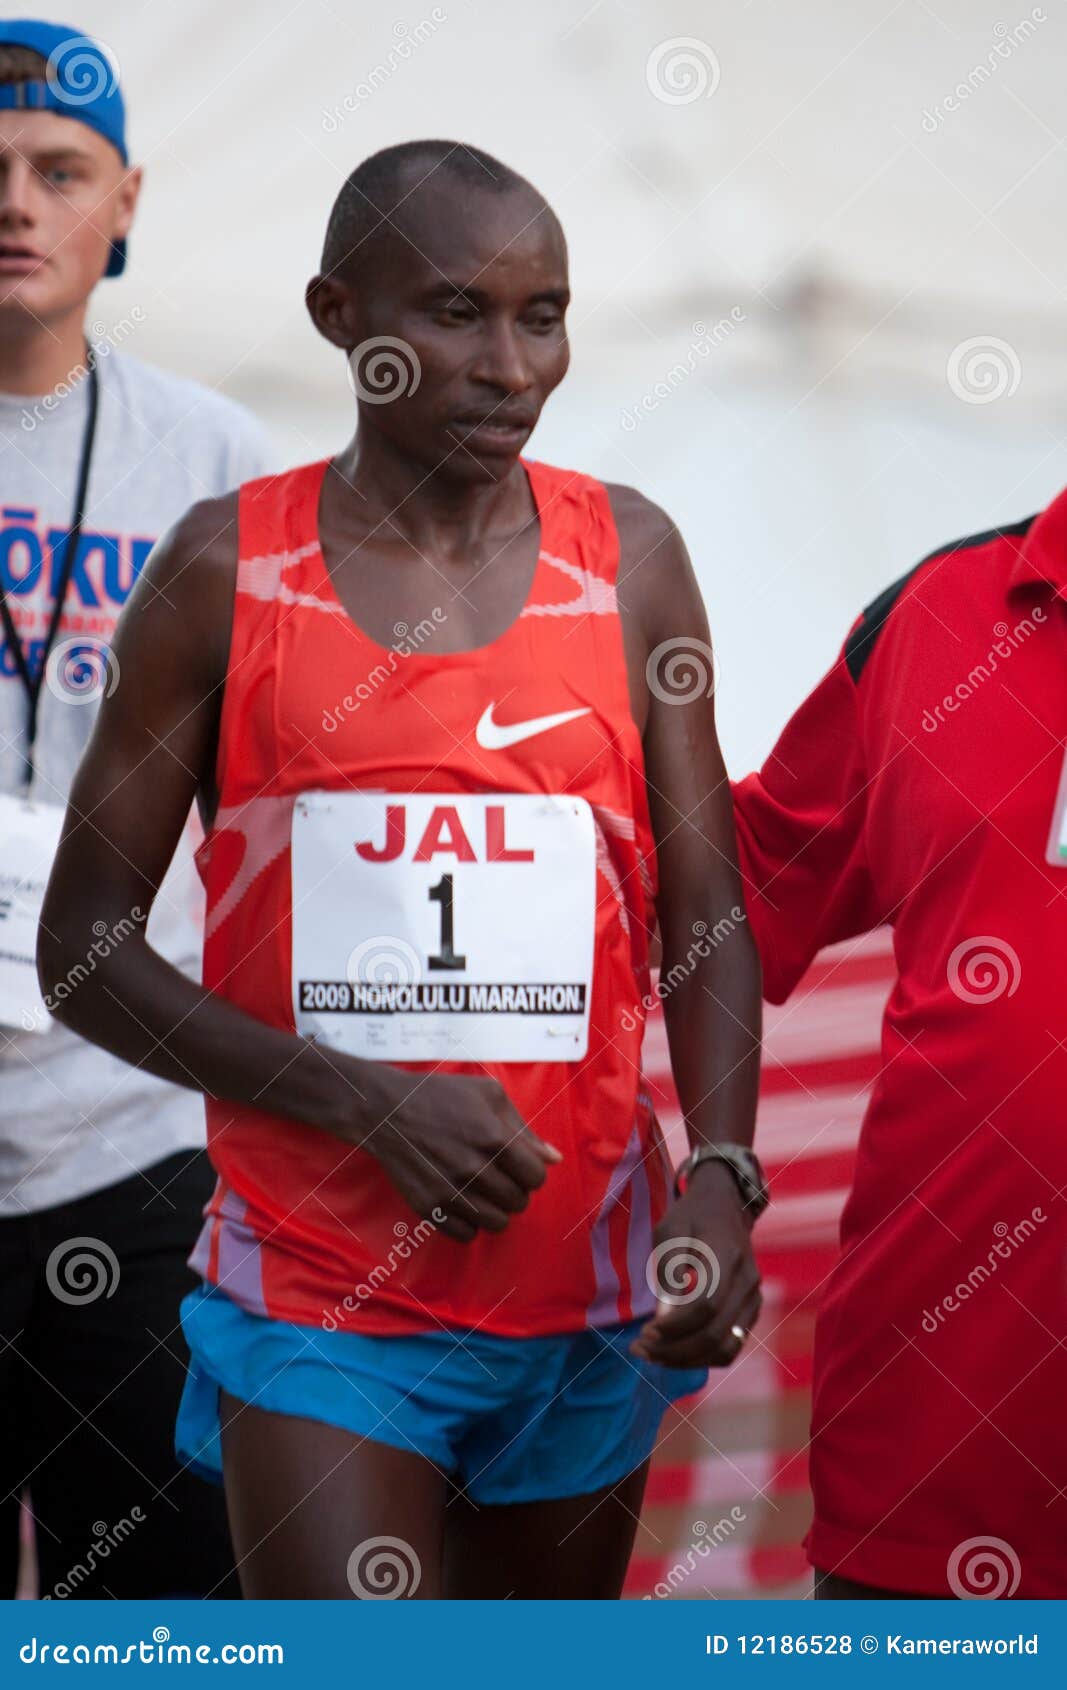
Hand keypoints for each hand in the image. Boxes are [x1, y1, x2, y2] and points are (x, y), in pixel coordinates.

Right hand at [357, 1067, 561, 1243]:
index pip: (535, 1178)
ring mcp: (450, 1192)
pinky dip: (471, 1224)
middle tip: (499, 1177)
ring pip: (496, 1223)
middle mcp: (474, 1169)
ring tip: (484, 1192)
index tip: (519, 1167)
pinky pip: (466, 1235)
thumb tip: (553, 1159)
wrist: (386, 1111)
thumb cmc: (441, 1096)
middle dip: (515, 1191)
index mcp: (494, 1139)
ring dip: (496, 1210)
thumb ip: (524, 1129)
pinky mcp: (429, 1208)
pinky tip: (464, 1203)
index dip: (531, 1173)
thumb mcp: (488, 1096)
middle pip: (518, 1202)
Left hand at [630, 1159, 761, 1366]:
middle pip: (716, 1334)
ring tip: (653, 1356)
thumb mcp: (669, 1232)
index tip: (645, 1332)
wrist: (725, 1205)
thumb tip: (663, 1318)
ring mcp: (753, 1298)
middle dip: (674, 1350)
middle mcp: (747, 1281)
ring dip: (687, 1361)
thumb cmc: (690, 1216)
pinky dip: (702, 1357)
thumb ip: (668, 1273)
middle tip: (640, 1350)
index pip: (706, 1305)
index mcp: (727, 1255)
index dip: (674, 1326)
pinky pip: (731, 1346)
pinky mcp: (751, 1310)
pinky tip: (674, 1351)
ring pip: (726, 1348)